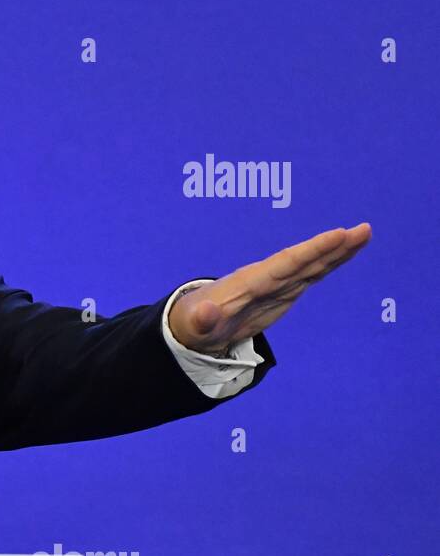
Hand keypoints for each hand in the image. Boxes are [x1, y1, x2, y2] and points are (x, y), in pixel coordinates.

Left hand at [168, 223, 371, 353]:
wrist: (194, 323)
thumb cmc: (192, 323)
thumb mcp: (193, 325)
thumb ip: (201, 320)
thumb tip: (205, 313)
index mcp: (248, 282)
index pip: (284, 264)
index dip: (311, 251)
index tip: (337, 235)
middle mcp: (266, 278)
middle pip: (303, 260)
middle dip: (331, 246)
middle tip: (363, 230)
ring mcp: (276, 285)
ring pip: (311, 265)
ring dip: (337, 251)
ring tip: (364, 234)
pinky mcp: (282, 293)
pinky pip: (310, 276)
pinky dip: (329, 265)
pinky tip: (347, 253)